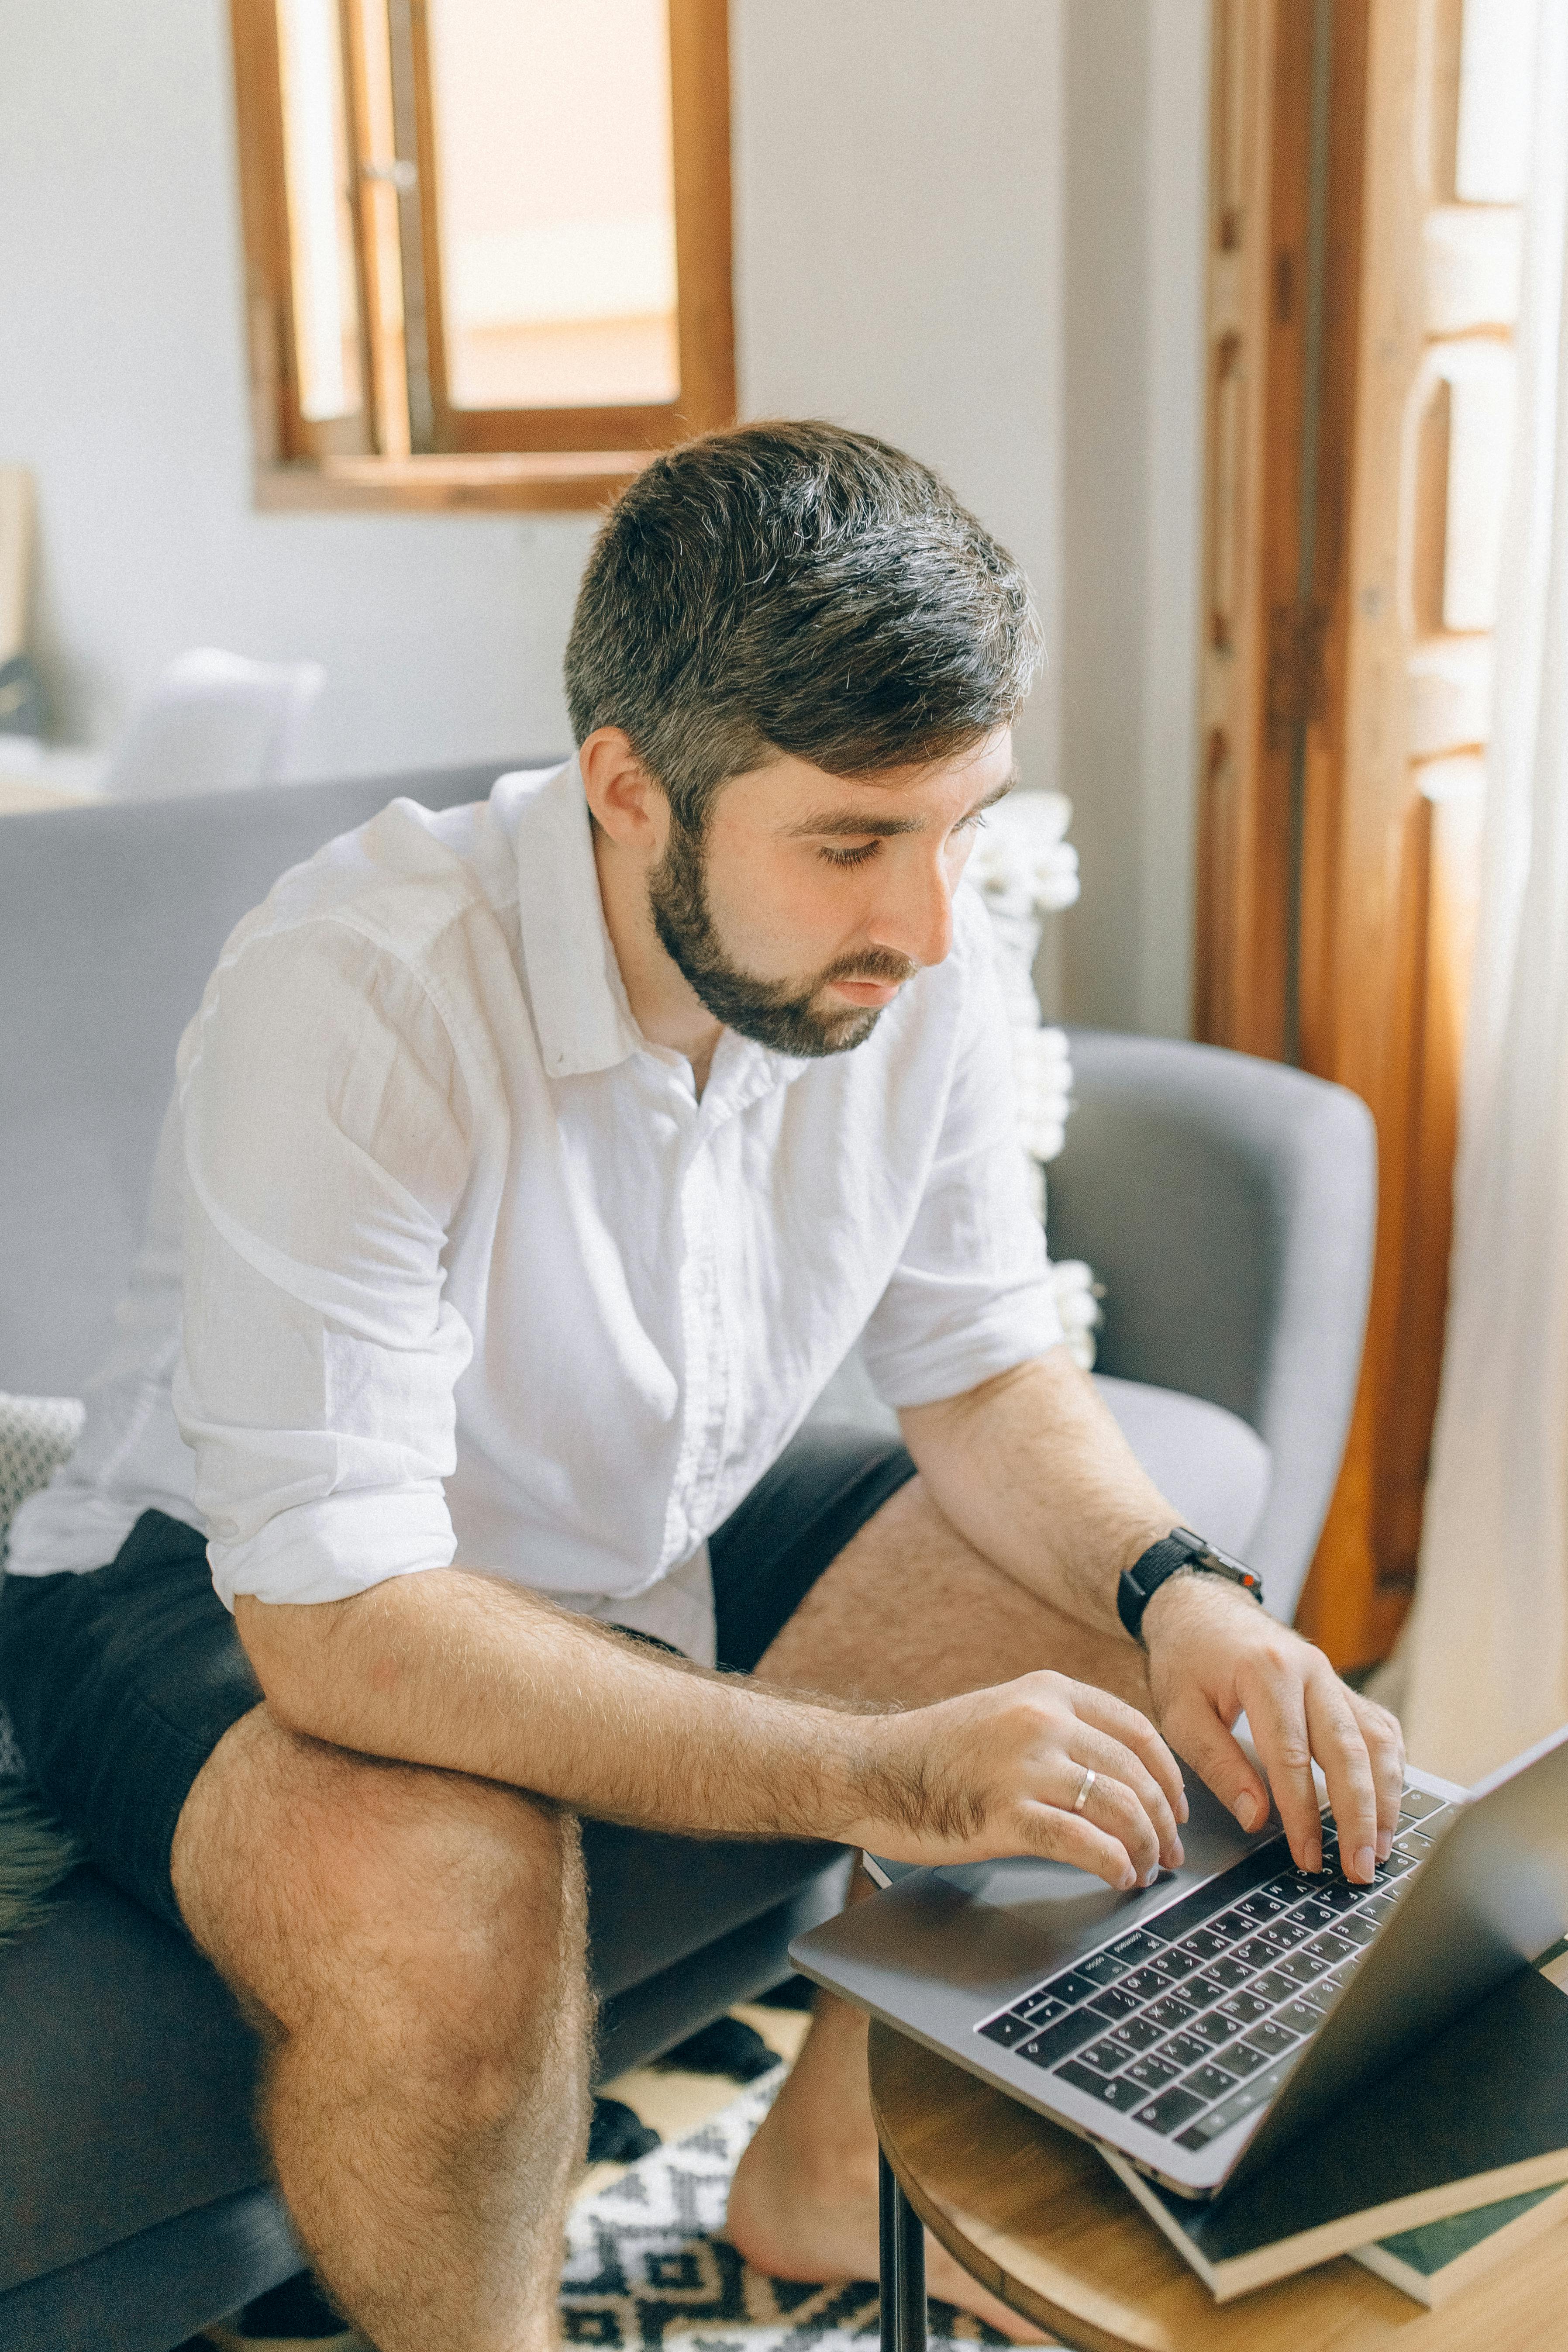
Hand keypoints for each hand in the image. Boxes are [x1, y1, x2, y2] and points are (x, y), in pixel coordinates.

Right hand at [849, 1671, 1189, 1890]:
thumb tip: (1119, 1776)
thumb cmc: (934, 1753)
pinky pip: (1082, 1842)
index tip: (1178, 1809)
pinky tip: (1119, 1878)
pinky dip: (1113, 1864)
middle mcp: (1042, 1719)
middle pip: (1136, 1773)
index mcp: (1047, 1691)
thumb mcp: (1004, 1715)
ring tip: (1146, 1871)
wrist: (870, 1770)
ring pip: (1120, 1808)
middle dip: (1164, 1822)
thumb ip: (1058, 1731)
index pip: (1137, 1730)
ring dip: (1145, 1847)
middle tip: (1171, 1854)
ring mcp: (1024, 1765)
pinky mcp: (1006, 1813)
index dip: (1169, 1776)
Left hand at [1141, 1574, 1404, 1882]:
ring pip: (1375, 1740)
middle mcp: (1310, 1670)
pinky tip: (1388, 1803)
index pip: (1292, 1756)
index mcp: (1266, 1673)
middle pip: (1348, 1750)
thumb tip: (1257, 1819)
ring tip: (1381, 1847)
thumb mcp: (1181, 1713)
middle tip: (1360, 1867)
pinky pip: (1378, 1727)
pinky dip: (1389, 1767)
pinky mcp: (1340, 1686)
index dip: (1303, 1814)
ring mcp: (1332, 1676)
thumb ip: (1219, 1765)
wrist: (1199, 1608)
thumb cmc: (1187, 1661)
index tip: (1308, 1858)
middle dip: (1358, 1815)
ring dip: (1384, 1796)